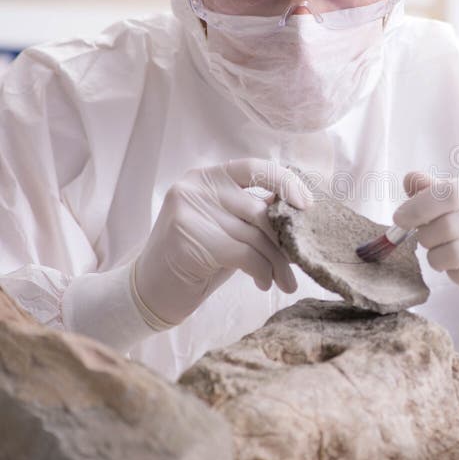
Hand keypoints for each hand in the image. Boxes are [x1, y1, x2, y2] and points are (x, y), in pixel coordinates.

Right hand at [133, 159, 311, 326]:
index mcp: (208, 176)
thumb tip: (300, 210)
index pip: (254, 168)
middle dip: (283, 242)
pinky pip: (242, 254)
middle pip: (258, 211)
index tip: (306, 205)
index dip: (285, 182)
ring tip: (284, 281)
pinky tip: (262, 282)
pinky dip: (260, 271)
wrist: (149, 291)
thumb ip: (255, 214)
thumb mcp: (228, 228)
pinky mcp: (188, 238)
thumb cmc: (197, 259)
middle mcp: (196, 186)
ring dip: (276, 263)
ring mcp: (188, 210)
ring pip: (254, 236)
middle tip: (298, 266)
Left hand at [393, 169, 458, 302]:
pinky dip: (453, 273)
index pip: (450, 192)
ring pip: (454, 254)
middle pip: (448, 226)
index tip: (401, 218)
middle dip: (426, 236)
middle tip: (426, 238)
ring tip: (441, 254)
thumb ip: (444, 189)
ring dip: (437, 258)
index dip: (418, 207)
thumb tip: (410, 180)